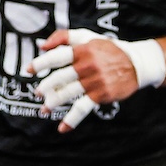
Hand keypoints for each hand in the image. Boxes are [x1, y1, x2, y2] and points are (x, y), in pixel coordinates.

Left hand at [25, 29, 164, 131]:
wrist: (136, 64)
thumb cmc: (108, 49)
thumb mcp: (88, 36)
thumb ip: (64, 36)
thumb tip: (42, 45)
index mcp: (82, 50)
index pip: (58, 56)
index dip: (41, 63)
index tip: (28, 70)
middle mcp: (87, 66)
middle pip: (60, 78)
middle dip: (45, 87)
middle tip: (37, 93)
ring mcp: (94, 81)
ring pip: (68, 94)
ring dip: (53, 102)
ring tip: (44, 108)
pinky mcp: (101, 95)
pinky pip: (82, 108)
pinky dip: (71, 120)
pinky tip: (62, 128)